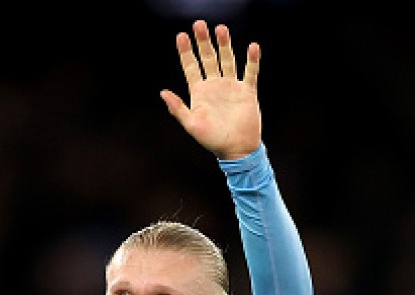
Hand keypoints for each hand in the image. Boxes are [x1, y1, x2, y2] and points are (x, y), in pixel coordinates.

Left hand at [161, 20, 261, 160]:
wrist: (236, 150)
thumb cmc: (212, 140)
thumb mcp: (191, 125)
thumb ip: (178, 108)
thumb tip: (162, 92)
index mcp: (199, 92)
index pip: (191, 66)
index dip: (186, 52)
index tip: (181, 36)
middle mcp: (214, 85)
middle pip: (208, 58)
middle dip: (203, 42)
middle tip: (198, 24)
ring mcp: (231, 86)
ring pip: (227, 60)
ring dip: (224, 45)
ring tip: (220, 29)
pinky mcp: (247, 91)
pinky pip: (250, 72)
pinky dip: (252, 60)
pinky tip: (252, 47)